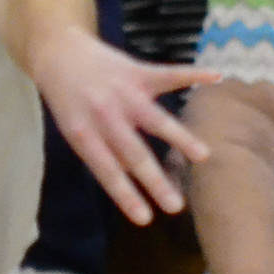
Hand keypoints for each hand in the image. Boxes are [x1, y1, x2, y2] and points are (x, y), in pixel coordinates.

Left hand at [32, 29, 217, 223]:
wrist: (58, 54)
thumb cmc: (69, 102)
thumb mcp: (74, 131)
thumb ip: (102, 154)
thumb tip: (131, 183)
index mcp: (84, 135)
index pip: (107, 172)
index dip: (126, 196)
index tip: (145, 219)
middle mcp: (105, 116)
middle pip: (134, 153)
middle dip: (156, 182)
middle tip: (176, 206)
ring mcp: (123, 93)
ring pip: (156, 119)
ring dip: (180, 137)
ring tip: (202, 156)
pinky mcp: (137, 72)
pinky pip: (169, 74)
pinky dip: (193, 74)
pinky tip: (216, 77)